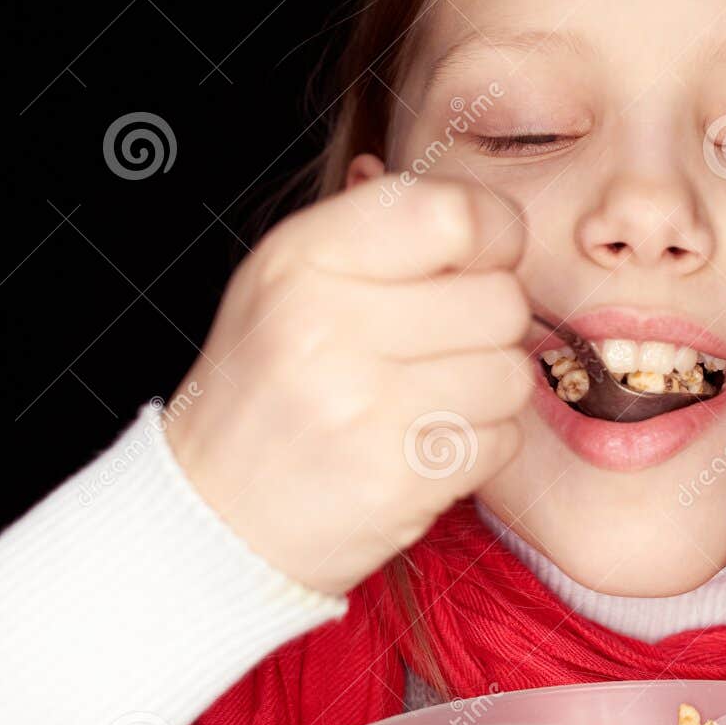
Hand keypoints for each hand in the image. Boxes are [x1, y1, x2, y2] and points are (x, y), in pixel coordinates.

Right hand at [164, 175, 532, 595]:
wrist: (215, 515)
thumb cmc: (269, 385)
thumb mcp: (290, 281)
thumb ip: (382, 233)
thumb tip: (483, 209)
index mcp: (304, 257)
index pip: (457, 214)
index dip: (493, 234)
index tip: (478, 259)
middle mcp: (328, 323)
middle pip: (501, 297)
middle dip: (488, 322)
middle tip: (441, 344)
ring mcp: (363, 407)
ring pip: (510, 372)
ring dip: (486, 388)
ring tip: (427, 399)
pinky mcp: (398, 478)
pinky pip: (500, 439)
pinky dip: (477, 445)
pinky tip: (421, 445)